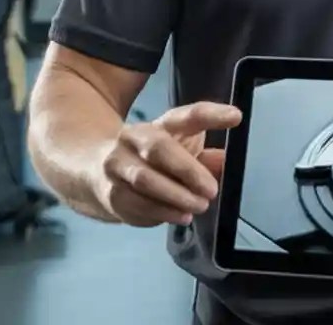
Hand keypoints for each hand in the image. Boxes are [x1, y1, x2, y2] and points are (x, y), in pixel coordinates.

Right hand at [98, 101, 242, 227]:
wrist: (97, 171)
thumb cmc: (153, 161)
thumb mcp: (180, 153)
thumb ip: (205, 159)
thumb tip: (226, 163)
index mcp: (160, 125)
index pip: (187, 116)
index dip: (212, 115)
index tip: (236, 117)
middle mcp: (134, 138)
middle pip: (159, 148)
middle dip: (188, 170)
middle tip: (211, 191)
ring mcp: (118, 165)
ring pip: (144, 180)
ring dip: (175, 197)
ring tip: (198, 206)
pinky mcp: (110, 192)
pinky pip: (135, 204)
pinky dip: (161, 212)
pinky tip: (180, 216)